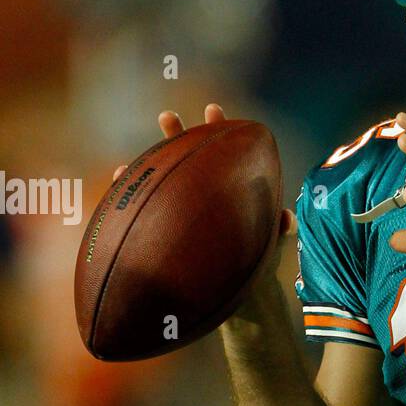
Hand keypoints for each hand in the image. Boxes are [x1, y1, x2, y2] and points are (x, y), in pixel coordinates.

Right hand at [112, 104, 295, 297]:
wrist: (239, 296)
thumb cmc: (257, 265)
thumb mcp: (272, 246)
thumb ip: (280, 229)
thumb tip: (287, 218)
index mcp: (228, 190)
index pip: (223, 153)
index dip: (218, 129)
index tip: (212, 109)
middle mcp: (202, 194)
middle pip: (188, 156)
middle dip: (177, 135)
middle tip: (167, 116)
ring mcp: (181, 210)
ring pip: (160, 181)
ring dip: (146, 166)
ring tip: (126, 164)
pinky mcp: (165, 230)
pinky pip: (142, 211)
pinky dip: (128, 197)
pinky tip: (118, 183)